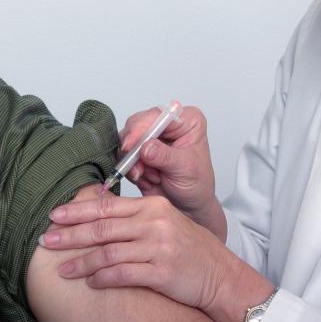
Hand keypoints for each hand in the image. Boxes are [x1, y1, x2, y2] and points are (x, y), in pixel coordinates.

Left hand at [39, 194, 238, 314]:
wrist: (220, 275)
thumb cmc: (190, 250)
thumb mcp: (165, 222)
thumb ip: (135, 217)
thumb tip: (98, 213)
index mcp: (152, 206)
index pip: (107, 206)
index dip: (78, 211)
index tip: (54, 215)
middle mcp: (154, 223)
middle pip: (102, 227)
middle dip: (70, 235)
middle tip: (47, 240)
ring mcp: (159, 247)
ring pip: (108, 252)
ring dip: (82, 262)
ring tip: (63, 270)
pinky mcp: (162, 272)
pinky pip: (123, 274)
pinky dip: (103, 279)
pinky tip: (90, 283)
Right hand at [119, 105, 224, 237]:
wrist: (188, 206)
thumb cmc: (197, 185)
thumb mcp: (185, 169)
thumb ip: (165, 157)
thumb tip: (146, 147)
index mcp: (186, 121)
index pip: (159, 115)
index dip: (142, 128)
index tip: (131, 145)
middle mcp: (167, 125)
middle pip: (138, 123)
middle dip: (134, 148)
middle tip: (137, 167)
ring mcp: (151, 137)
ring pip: (127, 140)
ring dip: (133, 162)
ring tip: (150, 177)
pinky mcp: (138, 151)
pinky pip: (123, 155)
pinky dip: (131, 169)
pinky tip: (147, 179)